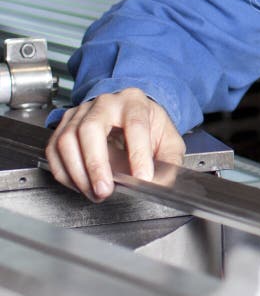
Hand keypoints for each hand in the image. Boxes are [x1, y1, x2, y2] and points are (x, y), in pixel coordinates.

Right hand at [45, 88, 185, 200]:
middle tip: (105, 190)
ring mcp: (81, 112)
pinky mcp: (64, 124)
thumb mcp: (169, 140)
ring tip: (94, 193)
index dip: (138, 154)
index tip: (142, 178)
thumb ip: (170, 161)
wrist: (131, 113)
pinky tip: (80, 184)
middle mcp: (105, 103)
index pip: (135, 125)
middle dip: (96, 164)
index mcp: (135, 102)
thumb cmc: (149, 126)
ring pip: (67, 140)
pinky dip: (64, 172)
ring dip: (78, 173)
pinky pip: (54, 150)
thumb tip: (160, 183)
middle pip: (91, 128)